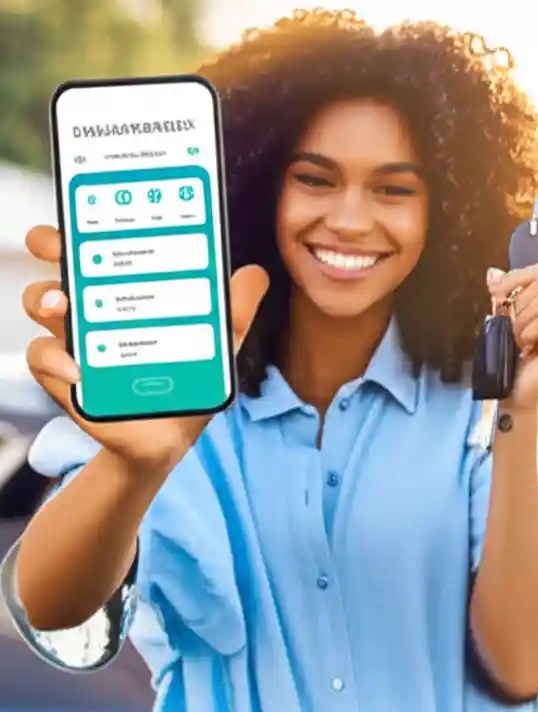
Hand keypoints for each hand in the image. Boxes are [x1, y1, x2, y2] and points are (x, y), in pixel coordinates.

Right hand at [22, 225, 268, 470]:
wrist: (172, 436)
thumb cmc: (188, 377)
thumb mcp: (220, 341)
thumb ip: (237, 309)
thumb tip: (255, 273)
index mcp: (129, 289)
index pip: (105, 246)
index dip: (89, 222)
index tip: (87, 208)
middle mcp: (95, 307)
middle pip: (61, 264)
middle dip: (51, 244)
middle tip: (56, 243)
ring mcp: (75, 340)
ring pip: (42, 304)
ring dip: (46, 299)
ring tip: (63, 306)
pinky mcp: (66, 378)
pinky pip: (44, 360)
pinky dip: (56, 361)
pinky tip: (79, 370)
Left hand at [486, 263, 537, 412]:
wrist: (511, 393)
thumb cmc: (509, 358)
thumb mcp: (503, 319)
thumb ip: (503, 294)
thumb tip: (493, 273)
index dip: (517, 277)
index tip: (497, 293)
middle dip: (516, 303)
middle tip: (511, 327)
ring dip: (520, 323)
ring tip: (519, 341)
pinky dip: (527, 334)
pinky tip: (527, 349)